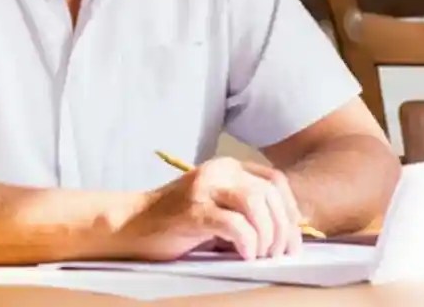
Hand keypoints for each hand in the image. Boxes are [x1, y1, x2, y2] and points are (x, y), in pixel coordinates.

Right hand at [116, 157, 305, 260]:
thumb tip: (284, 234)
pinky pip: (234, 224)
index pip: (275, 181)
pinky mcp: (193, 210)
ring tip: (262, 255)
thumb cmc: (176, 223)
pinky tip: (245, 255)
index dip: (290, 210)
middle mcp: (219, 171)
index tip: (292, 237)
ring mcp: (205, 188)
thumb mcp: (217, 208)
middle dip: (283, 227)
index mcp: (228, 167)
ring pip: (256, 204)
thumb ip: (245, 212)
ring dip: (267, 234)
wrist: (130, 225)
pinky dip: (247, 242)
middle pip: (269, 193)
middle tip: (281, 254)